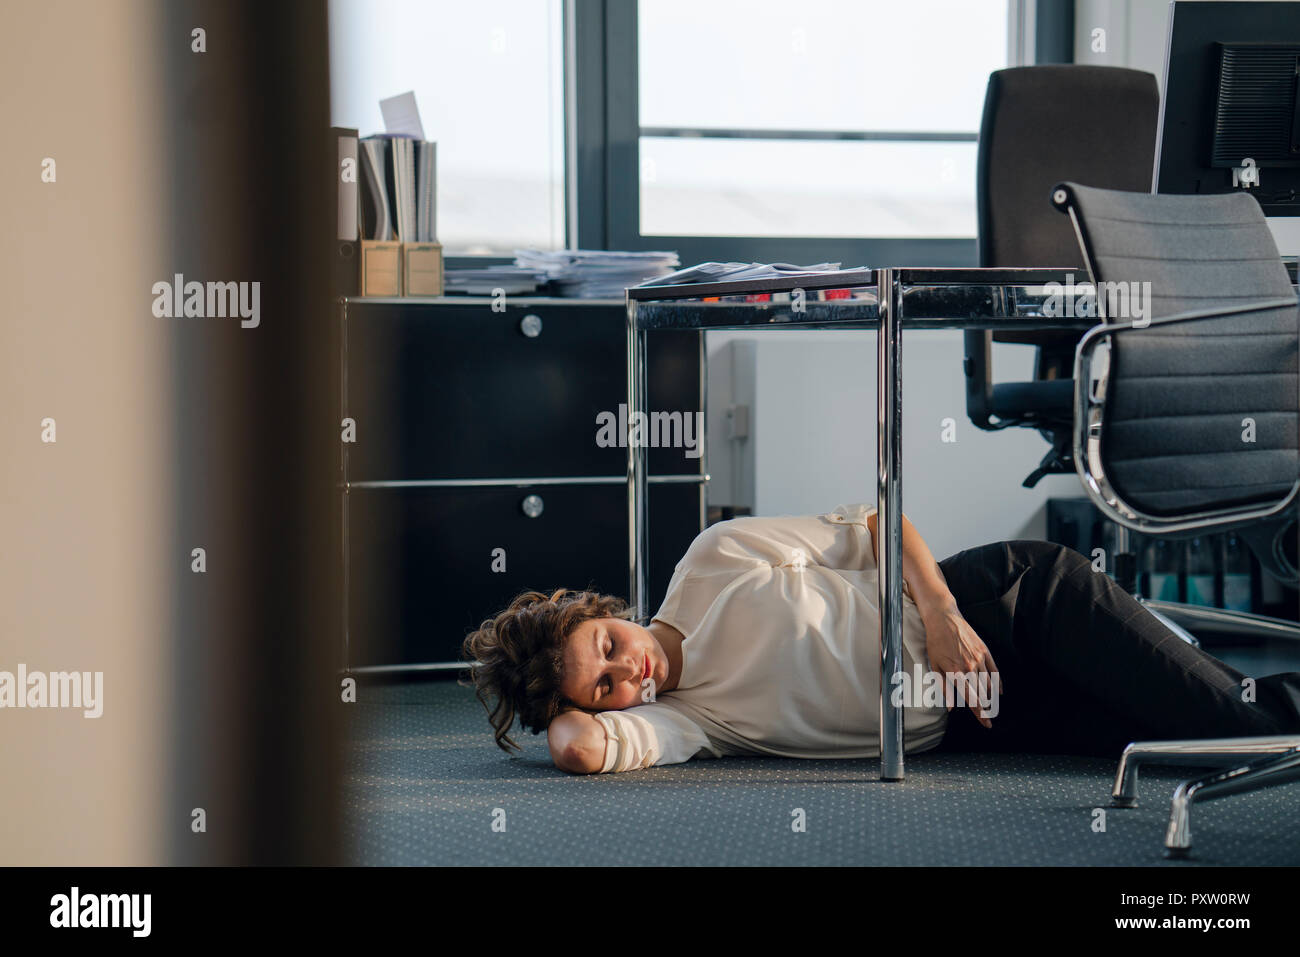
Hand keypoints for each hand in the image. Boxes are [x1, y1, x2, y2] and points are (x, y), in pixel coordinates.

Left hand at [919, 602, 1002, 728]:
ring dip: (991, 698)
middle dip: (986, 709)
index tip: (986, 724)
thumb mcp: (934, 666)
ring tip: (990, 706)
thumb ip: (943, 688)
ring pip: (989, 684)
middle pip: (983, 695)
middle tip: (987, 718)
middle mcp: (970, 667)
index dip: (979, 714)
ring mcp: (980, 659)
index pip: (971, 700)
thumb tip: (950, 707)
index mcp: (956, 673)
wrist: (944, 619)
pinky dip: (998, 683)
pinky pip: (995, 671)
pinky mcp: (985, 651)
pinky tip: (998, 691)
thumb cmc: (936, 643)